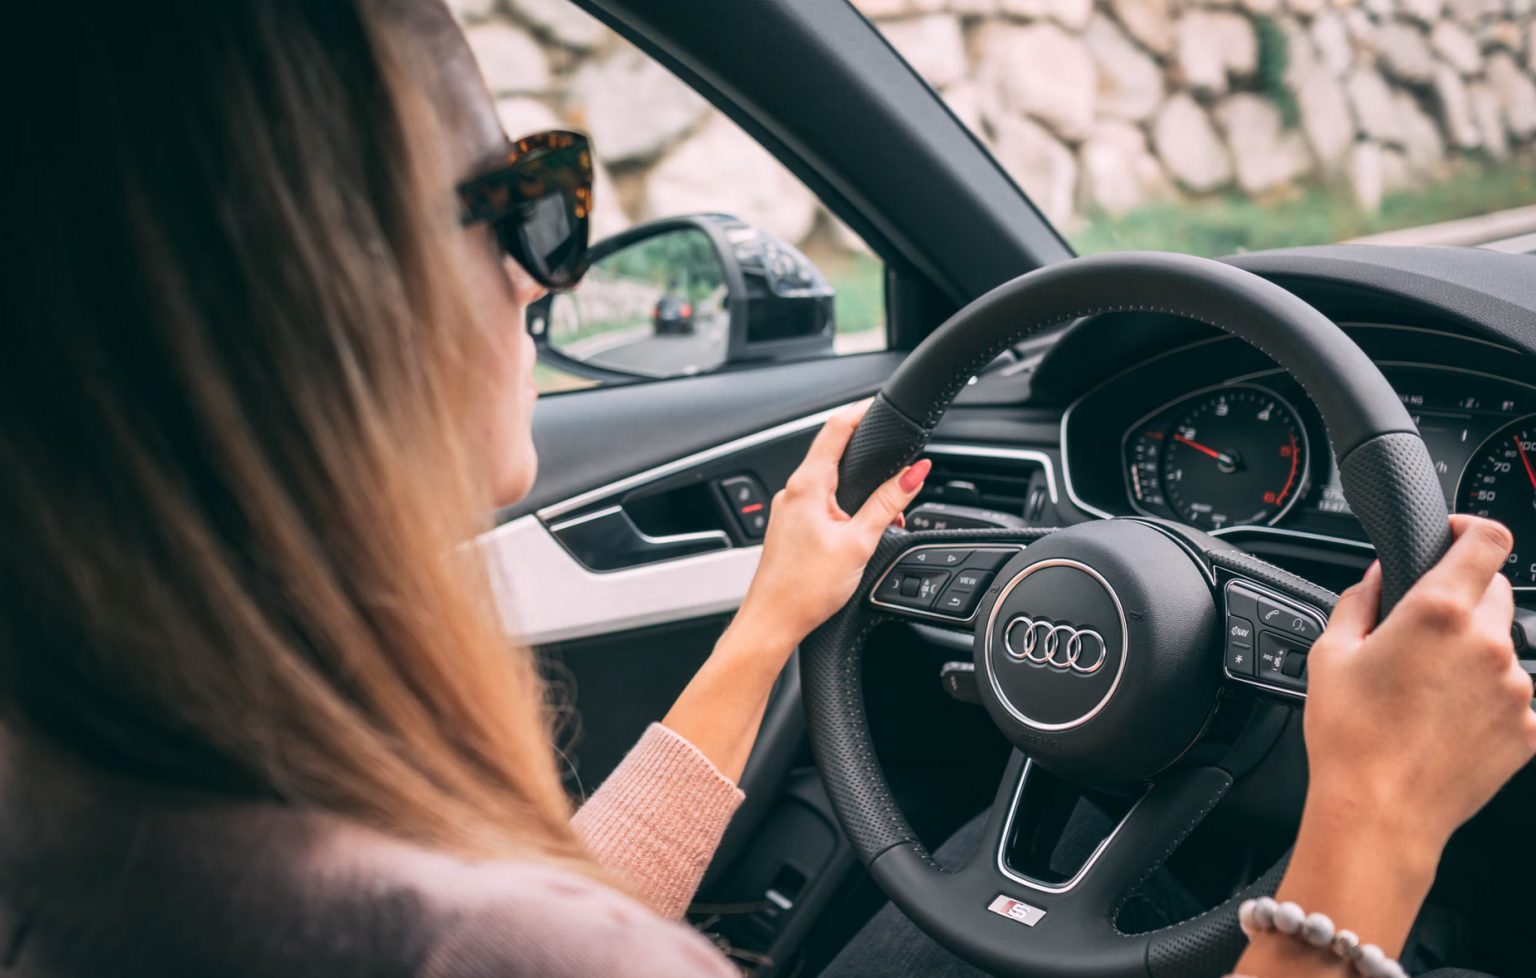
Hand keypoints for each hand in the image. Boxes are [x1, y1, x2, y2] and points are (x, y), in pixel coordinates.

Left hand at [735, 400, 930, 650]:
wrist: (772, 622)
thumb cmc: (805, 589)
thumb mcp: (859, 541)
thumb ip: (888, 503)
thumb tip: (915, 473)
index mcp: (807, 485)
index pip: (835, 429)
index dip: (860, 411)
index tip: (879, 404)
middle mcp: (792, 492)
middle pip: (832, 454)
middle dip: (867, 458)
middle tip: (896, 462)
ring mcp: (788, 510)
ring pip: (828, 484)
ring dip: (858, 490)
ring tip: (885, 514)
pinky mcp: (789, 528)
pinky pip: (820, 505)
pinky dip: (844, 508)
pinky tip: (859, 531)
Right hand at [1303, 515, 1535, 855]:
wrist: (1380, 813)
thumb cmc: (1350, 737)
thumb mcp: (1330, 653)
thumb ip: (1360, 600)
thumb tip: (1380, 577)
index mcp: (1439, 612)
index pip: (1488, 539)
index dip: (1472, 528)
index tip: (1454, 536)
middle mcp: (1488, 644)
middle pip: (1496, 590)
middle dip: (1462, 596)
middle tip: (1421, 629)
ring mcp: (1515, 689)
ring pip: (1502, 645)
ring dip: (1471, 651)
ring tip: (1425, 689)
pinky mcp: (1527, 728)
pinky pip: (1510, 694)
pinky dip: (1483, 696)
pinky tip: (1442, 720)